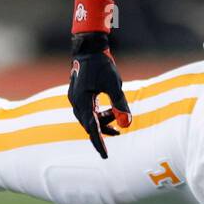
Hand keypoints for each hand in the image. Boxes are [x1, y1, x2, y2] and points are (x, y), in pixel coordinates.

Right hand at [68, 32, 131, 158]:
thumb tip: (127, 124)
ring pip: (90, 117)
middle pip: (89, 124)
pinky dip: (100, 113)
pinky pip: (89, 109)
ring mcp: (76, 98)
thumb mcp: (114, 85)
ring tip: (119, 120)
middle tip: (118, 135)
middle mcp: (75, 102)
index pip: (91, 128)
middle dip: (103, 131)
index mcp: (81, 101)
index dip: (99, 142)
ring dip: (104, 120)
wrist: (89, 48)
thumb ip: (120, 104)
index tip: (105, 156)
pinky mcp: (80, 93)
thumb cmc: (102, 65)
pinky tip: (112, 112)